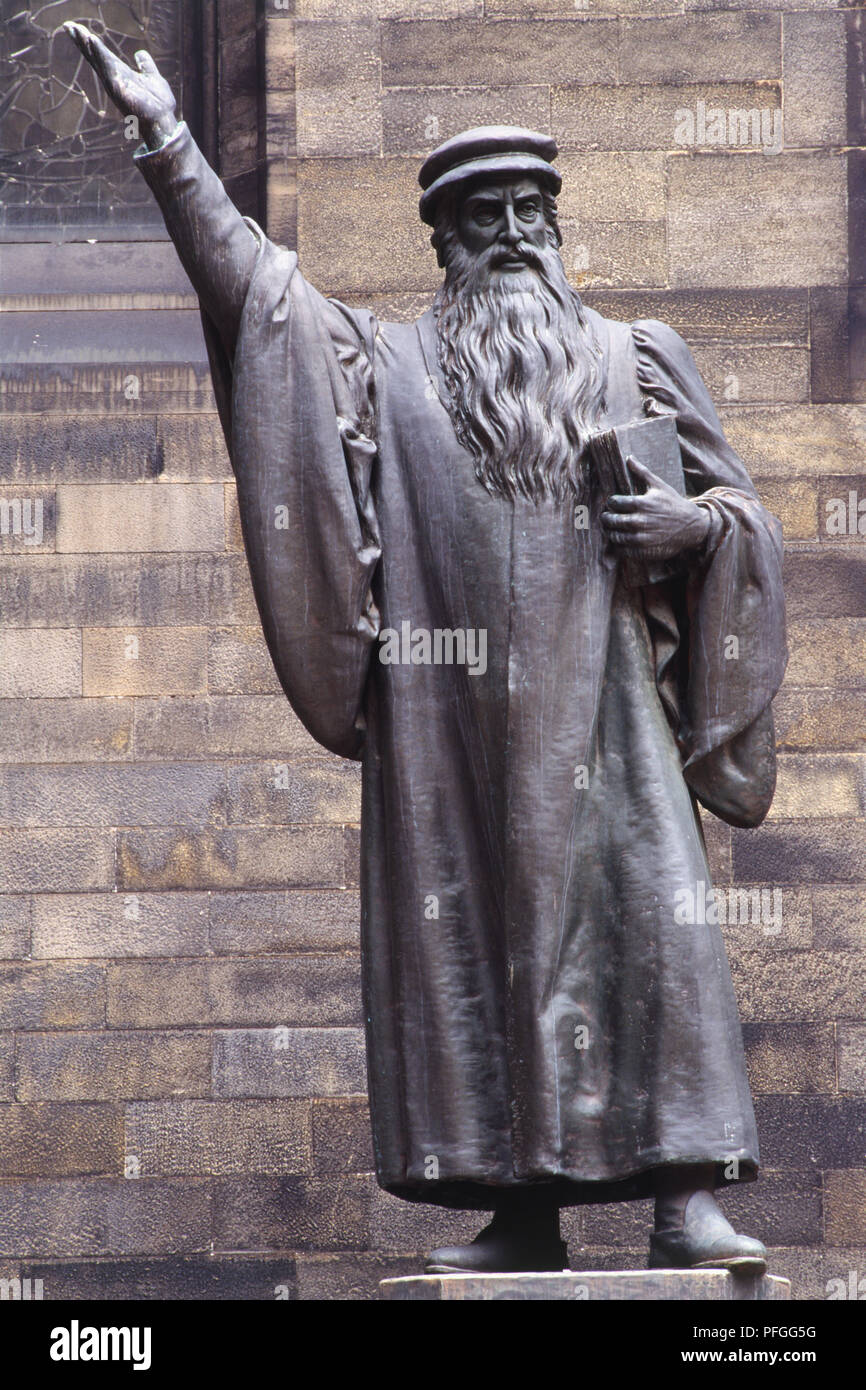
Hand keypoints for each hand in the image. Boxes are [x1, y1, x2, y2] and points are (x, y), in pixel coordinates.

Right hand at [64, 21, 177, 148]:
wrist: (163, 122)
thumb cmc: (157, 103)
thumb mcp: (152, 77)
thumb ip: (145, 65)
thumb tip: (139, 53)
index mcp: (120, 73)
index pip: (100, 55)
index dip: (89, 42)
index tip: (76, 28)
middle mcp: (113, 78)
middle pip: (94, 56)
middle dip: (81, 41)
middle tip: (68, 25)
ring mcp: (114, 83)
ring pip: (97, 59)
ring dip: (86, 44)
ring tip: (75, 29)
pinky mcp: (118, 88)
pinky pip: (107, 67)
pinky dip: (99, 53)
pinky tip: (92, 40)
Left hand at [601, 455, 710, 560]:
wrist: (692, 526)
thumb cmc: (674, 504)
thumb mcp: (659, 486)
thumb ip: (642, 472)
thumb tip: (629, 457)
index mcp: (641, 504)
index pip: (614, 503)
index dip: (610, 503)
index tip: (612, 503)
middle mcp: (640, 521)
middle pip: (611, 520)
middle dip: (606, 518)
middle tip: (606, 517)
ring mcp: (641, 538)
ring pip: (614, 536)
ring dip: (610, 532)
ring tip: (612, 529)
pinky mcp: (644, 551)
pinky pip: (623, 550)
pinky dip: (619, 546)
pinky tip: (621, 540)